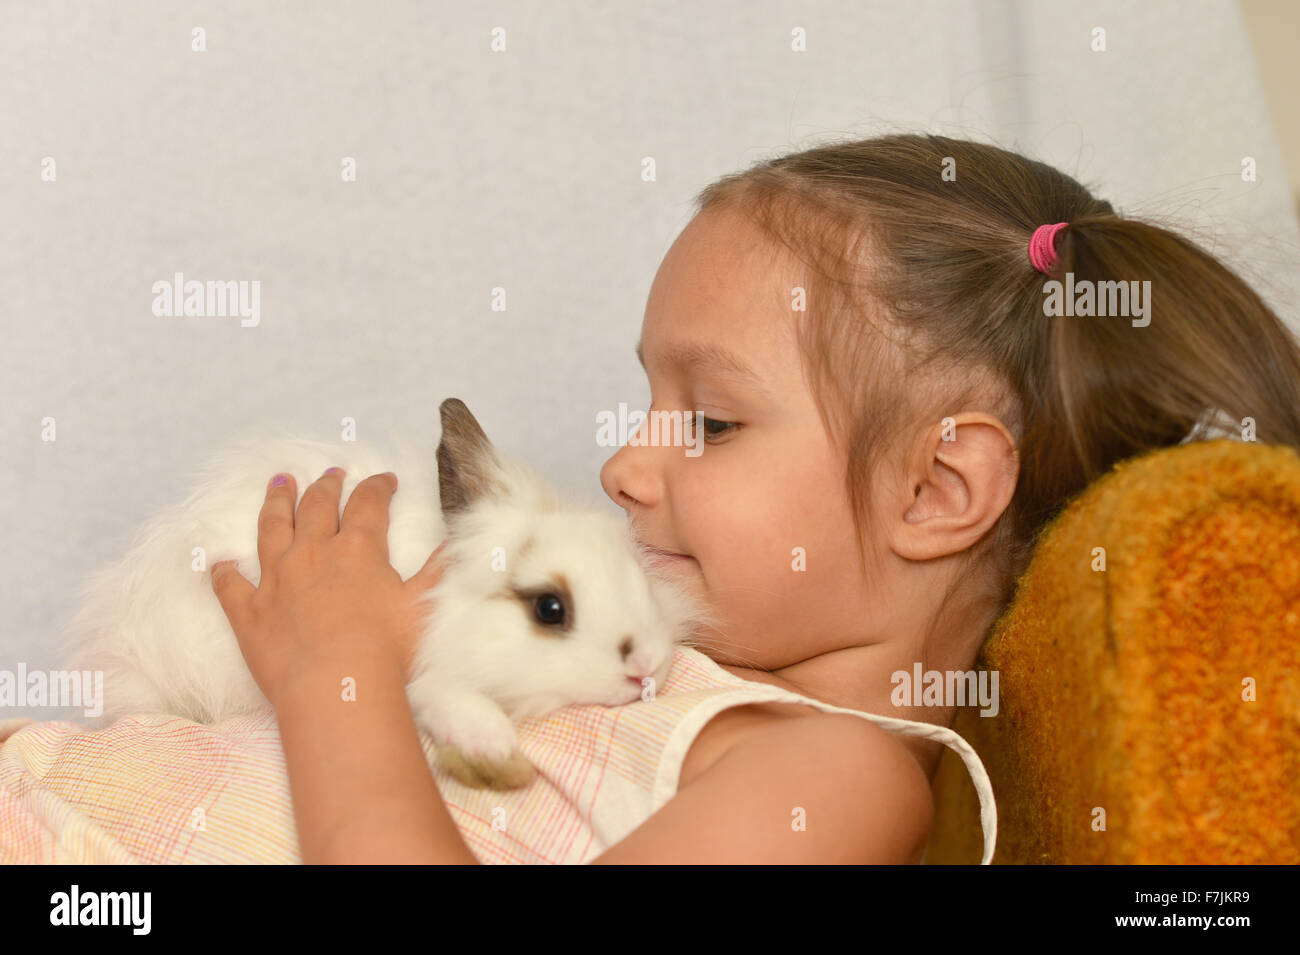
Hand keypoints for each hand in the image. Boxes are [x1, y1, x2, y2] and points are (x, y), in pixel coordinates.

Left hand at [210, 468, 448, 709]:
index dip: (377, 487)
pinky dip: (223, 571)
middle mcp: (312, 553)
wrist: (336, 689)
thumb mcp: (425, 605)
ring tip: (279, 483)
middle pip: (316, 506)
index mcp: (357, 548)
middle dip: (326, 486)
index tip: (384, 480)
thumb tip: (454, 543)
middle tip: (331, 473)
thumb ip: (438, 570)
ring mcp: (276, 580)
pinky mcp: (249, 612)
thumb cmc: (387, 650)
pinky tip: (218, 561)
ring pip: (271, 529)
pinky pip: (229, 585)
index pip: (368, 503)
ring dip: (276, 503)